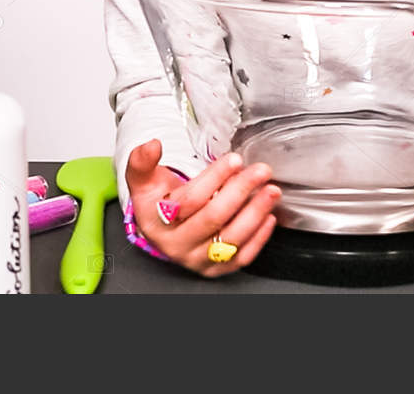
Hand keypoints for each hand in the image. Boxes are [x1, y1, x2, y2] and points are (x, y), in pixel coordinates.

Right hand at [124, 138, 280, 276]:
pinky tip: (268, 216)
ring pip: (231, 238)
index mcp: (157, 223)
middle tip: (260, 171)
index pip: (190, 200)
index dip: (214, 178)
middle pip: (213, 218)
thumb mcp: (144, 180)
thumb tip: (151, 145)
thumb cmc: (158, 202)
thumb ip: (143, 161)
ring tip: (270, 191)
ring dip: (256, 212)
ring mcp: (197, 259)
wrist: (165, 228)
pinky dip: (259, 237)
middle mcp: (177, 245)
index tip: (234, 160)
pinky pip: (242, 256)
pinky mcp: (216, 268)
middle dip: (240, 190)